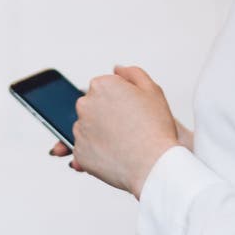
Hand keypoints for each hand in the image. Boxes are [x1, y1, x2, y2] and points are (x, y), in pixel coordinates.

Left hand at [55, 65, 178, 198]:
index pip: (103, 88)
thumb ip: (132, 73)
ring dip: (100, 133)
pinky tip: (116, 154)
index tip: (131, 111)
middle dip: (106, 114)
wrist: (154, 165)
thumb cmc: (156, 128)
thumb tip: (117, 70)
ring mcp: (80, 129)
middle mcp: (85, 104)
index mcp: (101, 85)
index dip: (119, 99)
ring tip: (124, 143)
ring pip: (88, 128)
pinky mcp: (79, 151)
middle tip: (129, 127)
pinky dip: (97, 152)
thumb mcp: (152, 90)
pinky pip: (86, 149)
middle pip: (92, 106)